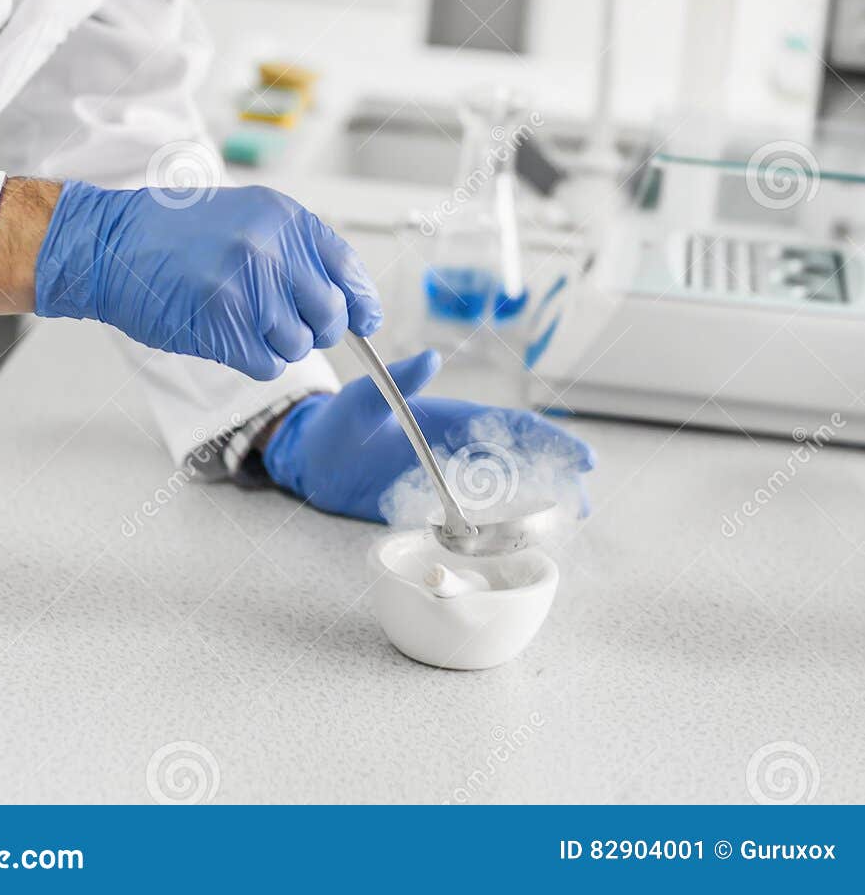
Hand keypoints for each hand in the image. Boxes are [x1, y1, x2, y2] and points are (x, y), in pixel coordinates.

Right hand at [33, 180, 380, 379]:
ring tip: (237, 318)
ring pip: (297, 344)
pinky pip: (265, 363)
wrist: (111, 245)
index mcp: (285, 218)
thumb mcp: (248, 219)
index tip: (365, 321)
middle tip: (281, 322)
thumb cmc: (174, 235)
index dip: (360, 303)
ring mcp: (249, 284)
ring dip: (273, 343)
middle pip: (329, 316)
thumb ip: (296, 252)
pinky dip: (250, 358)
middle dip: (313, 329)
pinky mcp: (223, 321)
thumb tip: (346, 301)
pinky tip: (223, 334)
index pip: (346, 270)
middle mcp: (273, 247)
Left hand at [262, 347, 593, 521]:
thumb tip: (430, 357)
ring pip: (504, 490)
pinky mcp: (433, 507)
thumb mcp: (362, 399)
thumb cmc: (337, 424)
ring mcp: (448, 478)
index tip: (582, 456)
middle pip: (518, 460)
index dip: (547, 438)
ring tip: (570, 522)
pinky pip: (476, 517)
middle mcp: (456, 447)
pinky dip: (502, 526)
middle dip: (555, 475)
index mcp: (449, 417)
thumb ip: (396, 382)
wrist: (313, 461)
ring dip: (536, 503)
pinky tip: (521, 542)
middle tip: (585, 502)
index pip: (508, 426)